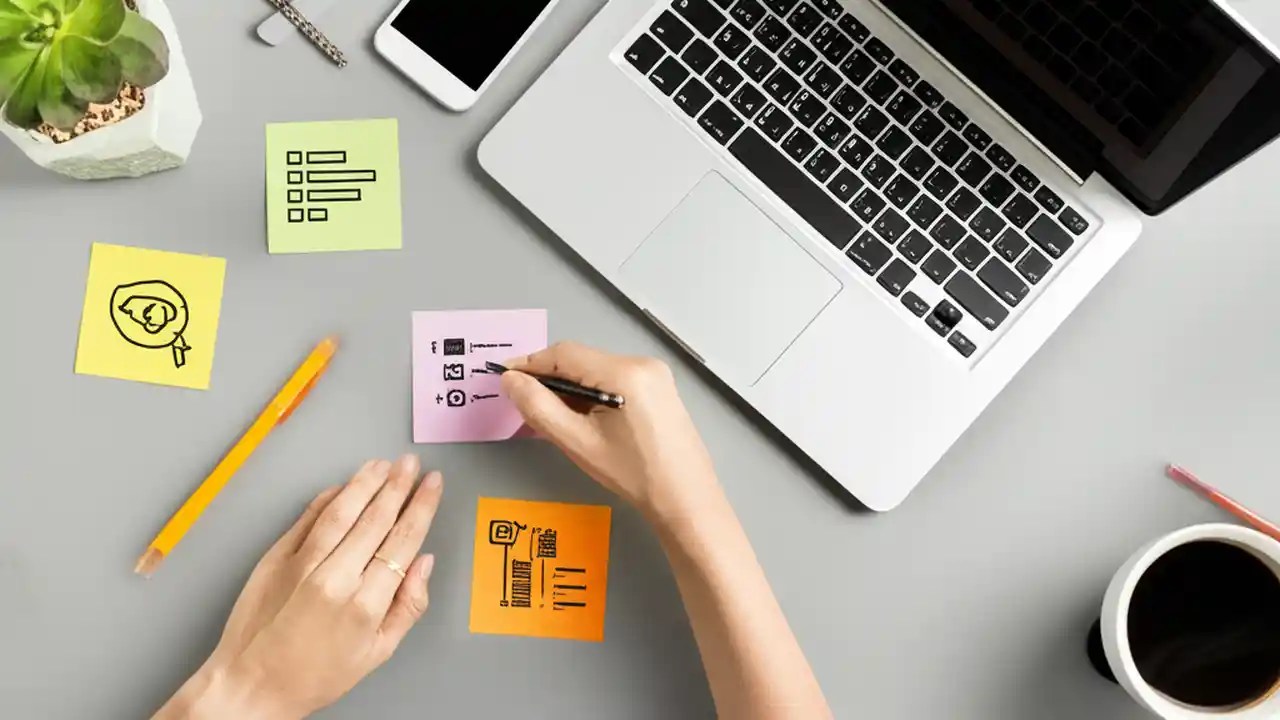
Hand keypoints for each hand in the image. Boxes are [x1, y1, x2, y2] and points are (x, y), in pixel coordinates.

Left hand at [155, 456, 443, 719]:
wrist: (251, 686)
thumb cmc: (315, 676)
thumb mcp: (377, 653)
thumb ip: (408, 606)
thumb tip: (424, 564)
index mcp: (366, 603)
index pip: (403, 540)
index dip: (422, 506)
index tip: (432, 485)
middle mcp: (335, 578)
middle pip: (375, 518)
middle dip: (398, 485)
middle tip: (411, 463)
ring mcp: (302, 564)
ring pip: (341, 511)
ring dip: (365, 482)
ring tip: (382, 464)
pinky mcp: (276, 558)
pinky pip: (308, 519)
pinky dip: (327, 498)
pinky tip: (343, 485)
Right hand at [501, 343, 720, 524]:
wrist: (685, 498)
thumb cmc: (633, 475)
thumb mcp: (578, 442)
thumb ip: (540, 407)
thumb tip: (511, 380)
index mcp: (625, 372)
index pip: (564, 353)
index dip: (530, 363)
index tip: (504, 377)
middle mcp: (643, 363)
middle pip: (582, 359)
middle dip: (551, 378)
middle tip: (526, 404)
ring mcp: (656, 374)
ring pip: (597, 370)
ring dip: (572, 388)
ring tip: (555, 417)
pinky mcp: (660, 387)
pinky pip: (616, 379)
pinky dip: (594, 393)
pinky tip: (585, 419)